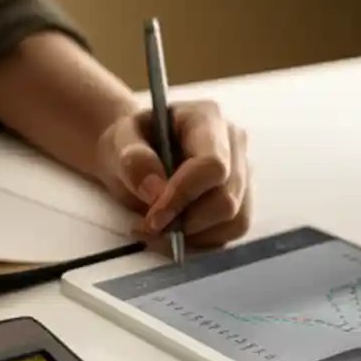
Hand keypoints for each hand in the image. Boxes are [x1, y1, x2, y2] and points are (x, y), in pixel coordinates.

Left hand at [96, 100, 250, 249]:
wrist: (136, 154)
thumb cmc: (129, 144)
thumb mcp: (118, 144)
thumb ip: (134, 160)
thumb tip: (156, 192)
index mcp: (206, 119)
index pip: (212, 165)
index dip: (184, 196)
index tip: (153, 218)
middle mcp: (234, 144)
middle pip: (227, 198)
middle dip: (187, 222)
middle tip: (149, 227)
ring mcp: (243, 172)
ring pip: (236, 219)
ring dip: (195, 235)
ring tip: (160, 229)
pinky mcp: (241, 199)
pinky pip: (232, 231)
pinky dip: (203, 241)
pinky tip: (177, 232)